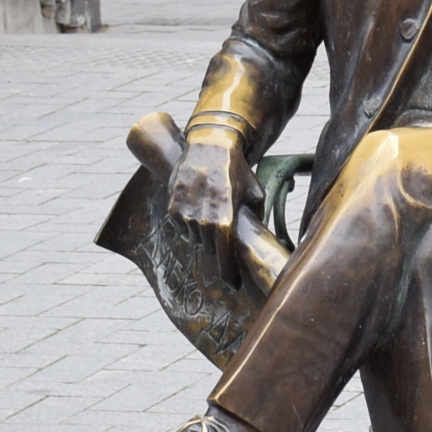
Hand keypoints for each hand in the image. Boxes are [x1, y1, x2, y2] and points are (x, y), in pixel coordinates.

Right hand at [169, 137, 248, 274]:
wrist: (210, 146)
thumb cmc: (237, 170)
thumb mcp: (255, 194)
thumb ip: (256, 218)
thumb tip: (260, 238)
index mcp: (224, 220)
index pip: (225, 258)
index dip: (228, 275)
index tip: (233, 285)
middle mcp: (202, 220)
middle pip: (210, 249)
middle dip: (218, 247)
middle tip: (224, 236)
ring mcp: (184, 213)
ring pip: (194, 238)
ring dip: (203, 234)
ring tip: (212, 214)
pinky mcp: (171, 205)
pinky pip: (181, 225)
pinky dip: (189, 222)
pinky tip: (198, 208)